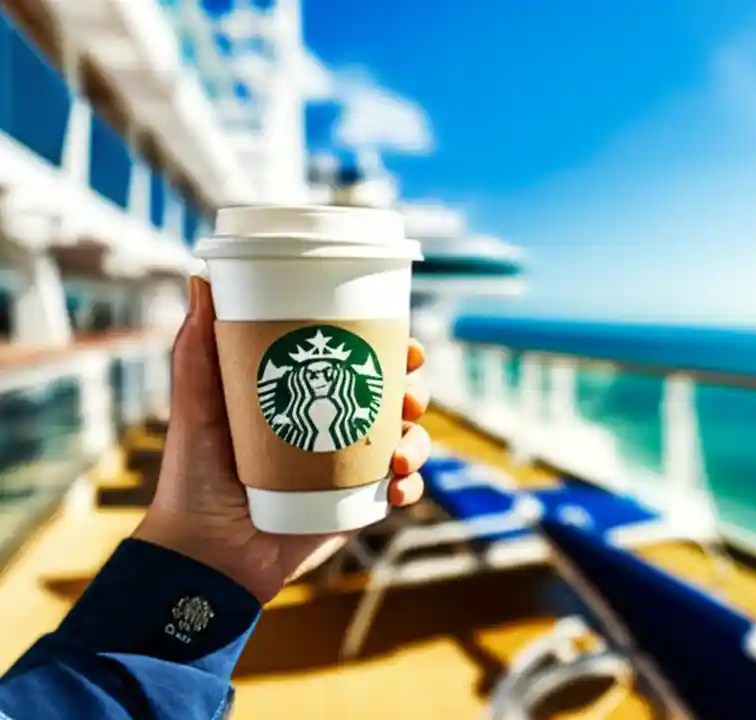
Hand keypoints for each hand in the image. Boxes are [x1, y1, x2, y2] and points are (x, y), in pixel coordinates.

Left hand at [133, 277, 431, 602]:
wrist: (205, 555)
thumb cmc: (193, 477)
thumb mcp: (196, 406)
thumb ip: (199, 349)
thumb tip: (202, 275)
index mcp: (307, 395)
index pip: (362, 360)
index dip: (394, 348)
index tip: (408, 344)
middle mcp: (336, 427)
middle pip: (396, 396)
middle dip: (416, 391)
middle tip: (408, 399)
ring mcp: (350, 468)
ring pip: (408, 441)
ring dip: (418, 442)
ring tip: (398, 457)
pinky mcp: (358, 507)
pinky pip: (401, 491)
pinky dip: (410, 486)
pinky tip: (394, 489)